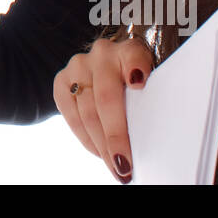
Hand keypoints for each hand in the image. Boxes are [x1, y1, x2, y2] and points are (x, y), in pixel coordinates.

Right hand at [54, 35, 153, 182]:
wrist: (109, 64)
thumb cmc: (137, 80)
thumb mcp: (151, 80)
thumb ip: (151, 95)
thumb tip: (155, 134)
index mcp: (130, 50)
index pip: (134, 57)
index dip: (136, 68)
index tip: (138, 83)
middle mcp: (102, 53)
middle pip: (106, 98)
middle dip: (115, 137)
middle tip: (124, 166)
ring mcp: (78, 66)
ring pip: (86, 112)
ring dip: (100, 145)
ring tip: (114, 167)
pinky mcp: (61, 81)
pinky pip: (70, 116)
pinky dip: (85, 138)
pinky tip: (98, 151)